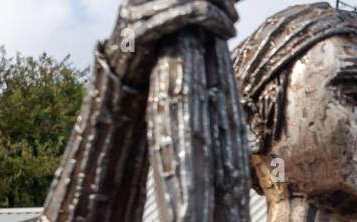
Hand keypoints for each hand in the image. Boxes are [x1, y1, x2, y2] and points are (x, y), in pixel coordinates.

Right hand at [104, 0, 238, 85]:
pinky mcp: (140, 32)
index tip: (232, 3)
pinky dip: (211, 21)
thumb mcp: (172, 25)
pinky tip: (225, 33)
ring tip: (231, 29)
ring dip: (218, 13)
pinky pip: (182, 15)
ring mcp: (136, 12)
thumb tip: (223, 3)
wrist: (121, 80)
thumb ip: (190, 11)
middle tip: (235, 16)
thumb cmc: (153, 53)